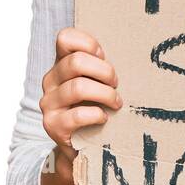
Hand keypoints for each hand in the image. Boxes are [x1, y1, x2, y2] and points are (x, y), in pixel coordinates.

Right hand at [38, 27, 121, 184]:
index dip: (88, 43)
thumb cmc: (96, 106)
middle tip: (116, 84)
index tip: (104, 56)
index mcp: (61, 64)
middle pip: (75, 62)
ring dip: (105, 94)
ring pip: (78, 87)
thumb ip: (103, 66)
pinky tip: (105, 119)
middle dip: (104, 72)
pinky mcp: (53, 126)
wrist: (82, 146)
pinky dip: (96, 115)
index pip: (64, 38)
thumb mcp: (98, 82)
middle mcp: (50, 81)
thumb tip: (135, 50)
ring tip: (117, 103)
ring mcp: (48, 103)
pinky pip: (76, 115)